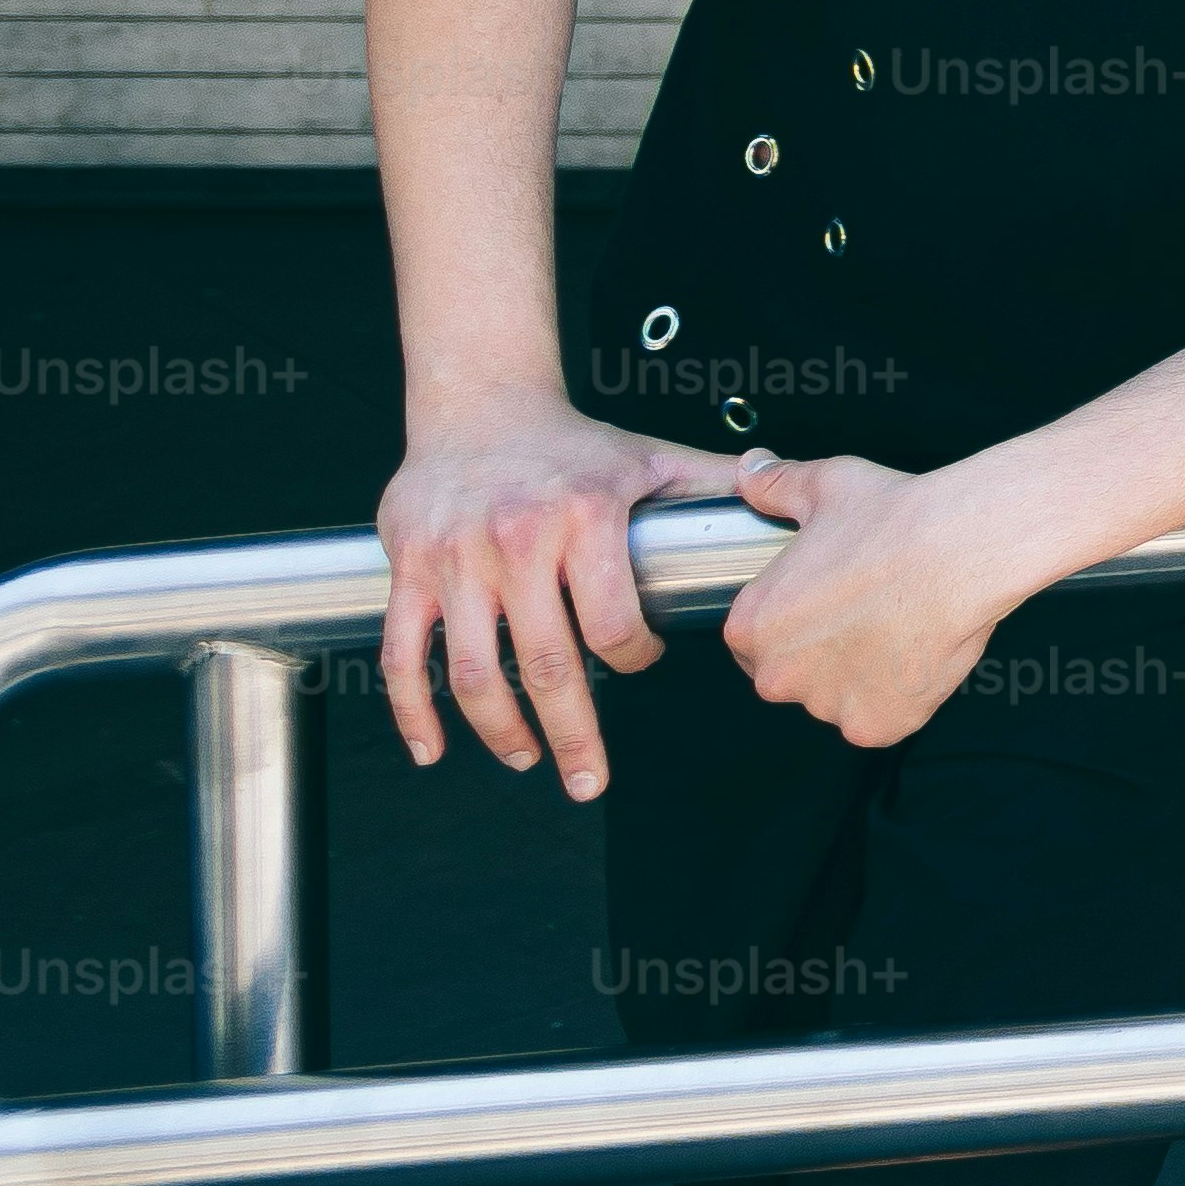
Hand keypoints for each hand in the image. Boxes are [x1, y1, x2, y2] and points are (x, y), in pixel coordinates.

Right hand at [371, 398, 730, 797]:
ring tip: (527, 757)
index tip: (642, 661)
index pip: (610, 622)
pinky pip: (402, 651)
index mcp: (583, 516)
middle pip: (545, 663)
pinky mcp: (409, 569)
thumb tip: (782, 492)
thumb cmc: (570, 442)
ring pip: (472, 670)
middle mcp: (516, 540)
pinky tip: (435, 748)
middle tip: (588, 781)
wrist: (478, 403)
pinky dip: (413, 709)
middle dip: (572, 734)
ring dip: (500, 728)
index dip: (633, 657)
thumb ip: (714, 485)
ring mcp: (456, 559)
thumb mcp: (649, 457)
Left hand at [724, 455, 1034, 751]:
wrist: (962, 549)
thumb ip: (775, 484)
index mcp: (752, 626)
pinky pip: (882, 720)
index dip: (790, 622)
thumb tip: (751, 471)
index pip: (754, 640)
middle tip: (864, 617)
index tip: (823, 606)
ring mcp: (829, 706)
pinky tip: (916, 658)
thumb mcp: (824, 487)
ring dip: (859, 678)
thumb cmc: (893, 520)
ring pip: (837, 698)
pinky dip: (899, 699)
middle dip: (821, 655)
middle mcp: (778, 676)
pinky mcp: (879, 726)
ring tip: (897, 634)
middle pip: (791, 676)